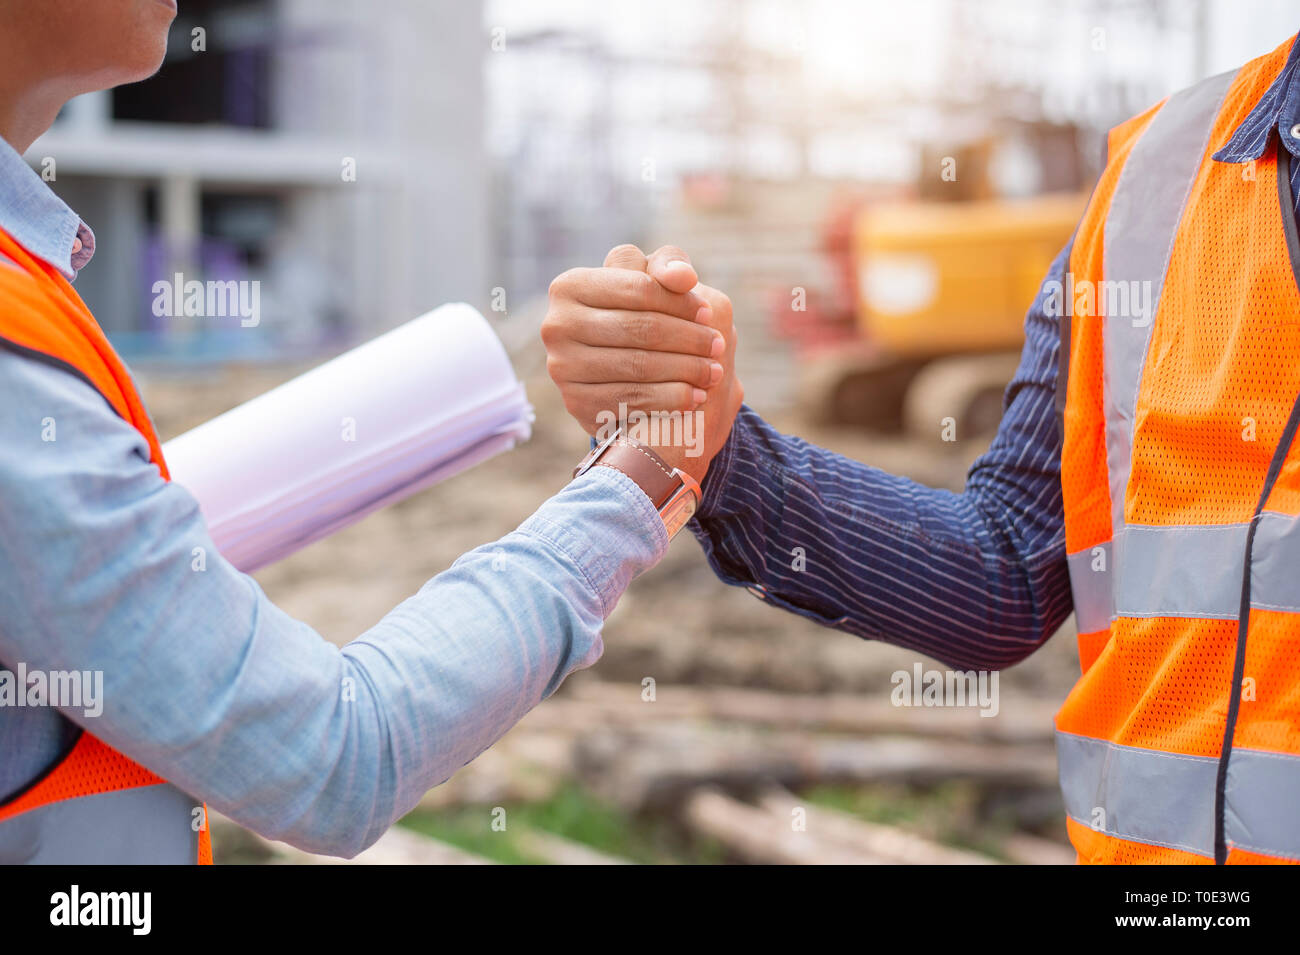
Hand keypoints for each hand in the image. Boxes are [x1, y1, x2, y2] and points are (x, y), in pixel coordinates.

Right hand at [543, 244, 742, 483]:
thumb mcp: (654, 284)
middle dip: (687, 338)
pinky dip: (669, 399)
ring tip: (714, 373)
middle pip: (638, 328)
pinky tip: (694, 397)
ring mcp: (561, 366)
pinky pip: (631, 399)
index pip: (639, 288)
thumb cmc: (642, 316)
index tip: (709, 313)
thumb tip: (683, 276)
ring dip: (685, 370)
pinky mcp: (575, 402)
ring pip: (637, 365)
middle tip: (719, 346)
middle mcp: (556, 325)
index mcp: (570, 285)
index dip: (679, 301)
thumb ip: (669, 267)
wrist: (619, 376)